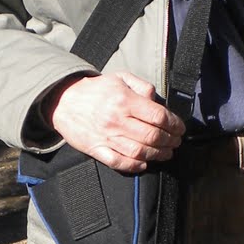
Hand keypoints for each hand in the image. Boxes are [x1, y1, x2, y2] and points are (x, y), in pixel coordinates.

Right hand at [44, 72, 184, 172]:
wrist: (63, 101)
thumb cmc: (95, 90)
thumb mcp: (119, 78)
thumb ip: (142, 86)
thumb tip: (156, 100)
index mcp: (124, 101)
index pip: (158, 116)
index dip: (175, 124)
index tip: (180, 128)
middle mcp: (116, 120)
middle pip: (152, 136)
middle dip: (170, 141)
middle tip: (176, 142)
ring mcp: (106, 137)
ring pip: (139, 152)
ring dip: (158, 155)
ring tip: (166, 153)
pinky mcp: (96, 150)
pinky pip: (118, 162)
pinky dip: (134, 165)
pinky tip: (144, 163)